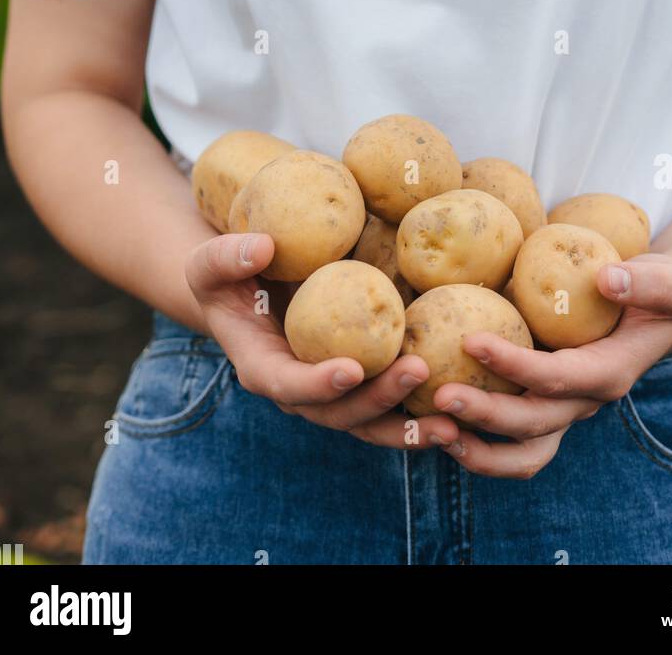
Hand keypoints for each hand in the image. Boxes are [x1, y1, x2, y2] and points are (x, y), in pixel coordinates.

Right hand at [185, 232, 459, 452]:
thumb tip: (262, 245)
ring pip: (370, 422)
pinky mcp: (359, 383)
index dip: (316, 384)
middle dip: (378, 399)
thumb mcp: (211, 261)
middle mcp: (299, 391)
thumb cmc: (228, 273)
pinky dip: (420, 416)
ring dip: (409, 425)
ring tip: (451, 421)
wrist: (249, 291)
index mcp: (262, 366)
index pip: (287, 384)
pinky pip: (390, 409)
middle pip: (338, 412)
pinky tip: (460, 411)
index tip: (348, 370)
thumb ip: (227, 255)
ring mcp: (331, 393)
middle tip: (417, 371)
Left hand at [431, 253, 671, 478]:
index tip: (470, 339)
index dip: (514, 364)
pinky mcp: (547, 406)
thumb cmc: (664, 290)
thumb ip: (646, 282)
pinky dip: (476, 441)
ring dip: (476, 448)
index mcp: (610, 373)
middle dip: (485, 414)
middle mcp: (585, 401)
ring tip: (431, 428)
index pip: (557, 377)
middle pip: (533, 423)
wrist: (660, 313)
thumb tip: (607, 278)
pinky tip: (436, 421)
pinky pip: (512, 441)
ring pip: (522, 451)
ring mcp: (565, 410)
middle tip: (439, 395)